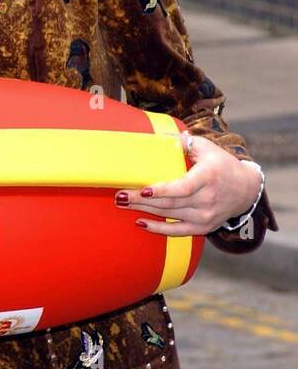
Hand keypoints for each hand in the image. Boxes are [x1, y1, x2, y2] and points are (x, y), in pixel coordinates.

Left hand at [116, 131, 262, 235]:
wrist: (247, 189)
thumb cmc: (221, 164)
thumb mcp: (206, 147)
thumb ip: (185, 142)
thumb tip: (162, 137)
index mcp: (208, 178)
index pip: (183, 187)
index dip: (163, 190)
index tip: (144, 190)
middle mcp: (208, 199)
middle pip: (170, 202)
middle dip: (142, 200)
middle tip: (120, 196)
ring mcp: (206, 216)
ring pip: (170, 215)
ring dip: (144, 210)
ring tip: (122, 203)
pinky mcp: (204, 227)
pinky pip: (178, 231)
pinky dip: (159, 229)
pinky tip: (140, 223)